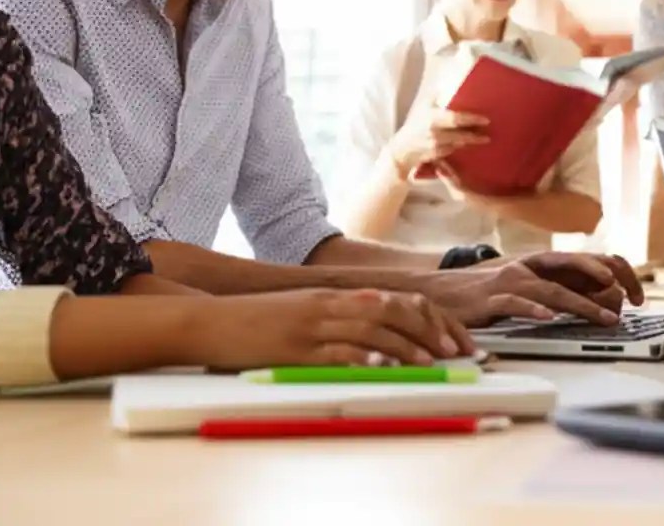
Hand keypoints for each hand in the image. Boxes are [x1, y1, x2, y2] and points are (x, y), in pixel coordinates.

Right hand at [189, 289, 474, 370]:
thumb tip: (379, 340)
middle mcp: (331, 306)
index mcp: (336, 297)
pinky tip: (382, 366)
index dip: (433, 318)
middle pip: (394, 311)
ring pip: (371, 329)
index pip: (398, 300)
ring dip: (406, 346)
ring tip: (432, 361)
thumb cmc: (256, 322)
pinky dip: (362, 358)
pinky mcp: (294, 348)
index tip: (455, 338)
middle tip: (455, 351)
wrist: (208, 320)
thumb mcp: (304, 314)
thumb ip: (340, 320)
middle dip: (431, 331)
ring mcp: (313, 326)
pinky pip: (334, 351)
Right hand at [388, 106, 488, 179]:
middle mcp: (435, 133)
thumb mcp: (422, 107)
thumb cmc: (414, 125)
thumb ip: (434, 96)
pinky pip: (453, 151)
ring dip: (472, 141)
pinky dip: (462, 147)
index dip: (472, 119)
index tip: (485, 119)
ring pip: (459, 144)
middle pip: (461, 134)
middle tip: (488, 133)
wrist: (403, 148)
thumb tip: (446, 84)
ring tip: (484, 138)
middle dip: (476, 134)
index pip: (456, 118)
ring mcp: (436, 146)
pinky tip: (469, 144)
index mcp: (432, 118)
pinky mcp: (437, 155)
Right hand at [419, 253, 642, 326]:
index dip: (620, 274)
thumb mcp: (534, 289)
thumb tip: (610, 301)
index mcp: (545, 263)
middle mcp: (531, 267)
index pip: (593, 260)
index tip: (638, 297)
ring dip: (582, 304)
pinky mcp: (490, 300)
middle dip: (609, 280)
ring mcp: (511, 281)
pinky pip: (516, 304)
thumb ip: (568, 290)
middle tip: (630, 302)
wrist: (439, 294)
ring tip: (605, 319)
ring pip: (553, 289)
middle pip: (577, 265)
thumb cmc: (489, 294)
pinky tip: (549, 318)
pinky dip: (534, 310)